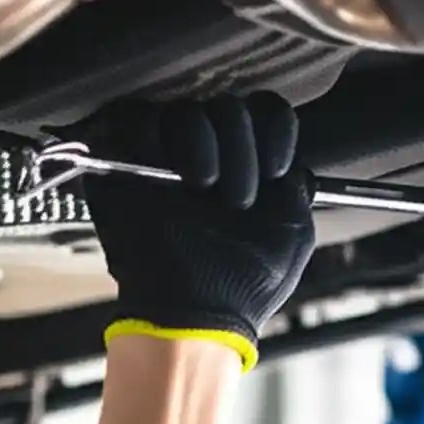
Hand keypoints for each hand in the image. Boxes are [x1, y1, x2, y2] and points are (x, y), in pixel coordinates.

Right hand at [80, 93, 314, 371]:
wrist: (197, 317)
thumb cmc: (245, 283)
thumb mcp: (293, 232)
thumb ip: (298, 189)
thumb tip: (293, 165)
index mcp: (250, 164)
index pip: (265, 112)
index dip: (276, 130)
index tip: (276, 168)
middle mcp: (210, 154)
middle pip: (228, 106)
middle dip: (240, 145)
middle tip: (239, 198)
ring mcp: (167, 157)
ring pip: (186, 109)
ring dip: (203, 143)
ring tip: (206, 188)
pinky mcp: (125, 165)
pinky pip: (135, 119)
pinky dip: (154, 136)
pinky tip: (175, 176)